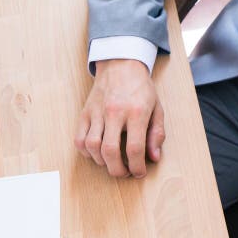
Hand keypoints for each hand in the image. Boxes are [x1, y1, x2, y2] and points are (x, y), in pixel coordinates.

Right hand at [74, 59, 165, 177]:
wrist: (121, 64)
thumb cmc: (141, 88)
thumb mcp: (157, 107)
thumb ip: (157, 133)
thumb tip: (154, 157)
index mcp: (136, 111)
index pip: (135, 147)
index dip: (137, 166)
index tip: (140, 172)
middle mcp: (115, 112)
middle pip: (110, 151)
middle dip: (117, 170)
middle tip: (124, 173)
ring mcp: (97, 112)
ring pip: (92, 146)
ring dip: (102, 162)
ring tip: (112, 162)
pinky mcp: (85, 112)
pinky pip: (79, 139)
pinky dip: (86, 151)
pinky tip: (97, 153)